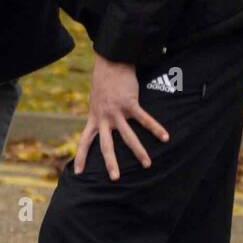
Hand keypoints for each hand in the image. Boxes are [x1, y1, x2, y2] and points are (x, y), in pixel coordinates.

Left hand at [74, 54, 169, 180]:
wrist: (110, 63)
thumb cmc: (104, 82)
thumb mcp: (95, 101)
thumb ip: (98, 115)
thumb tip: (100, 123)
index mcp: (94, 119)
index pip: (84, 141)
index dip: (80, 157)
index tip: (77, 172)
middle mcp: (104, 118)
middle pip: (106, 145)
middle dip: (111, 163)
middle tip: (115, 178)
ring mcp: (117, 112)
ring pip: (128, 136)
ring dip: (138, 152)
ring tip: (147, 164)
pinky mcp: (130, 104)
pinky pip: (144, 119)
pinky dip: (156, 128)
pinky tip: (165, 137)